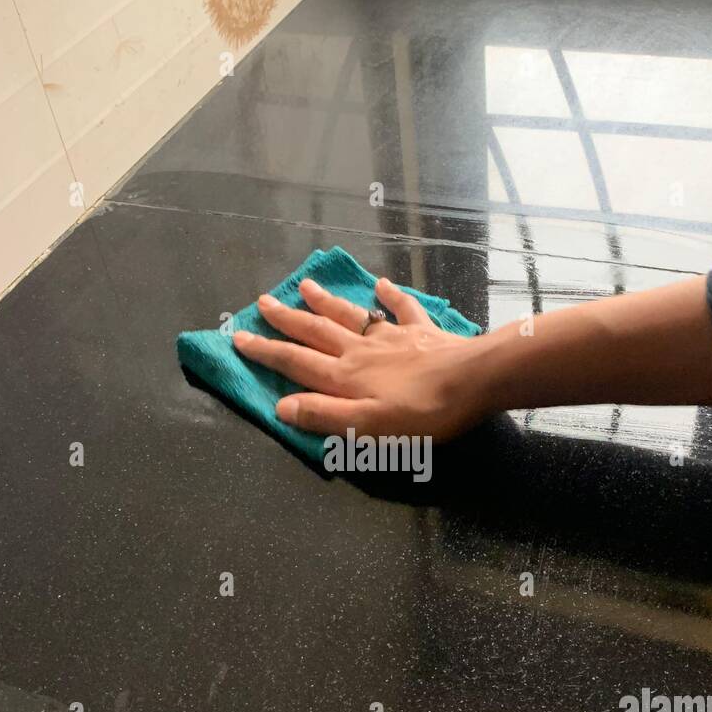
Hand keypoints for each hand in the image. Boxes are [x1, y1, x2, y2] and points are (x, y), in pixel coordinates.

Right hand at [232, 276, 487, 439]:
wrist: (473, 382)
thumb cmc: (421, 414)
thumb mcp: (366, 428)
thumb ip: (324, 416)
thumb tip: (281, 406)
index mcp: (344, 376)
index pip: (295, 362)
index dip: (265, 351)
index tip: (238, 336)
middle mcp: (361, 350)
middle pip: (316, 331)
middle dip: (286, 319)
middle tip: (262, 301)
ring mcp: (391, 336)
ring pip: (350, 315)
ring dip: (326, 301)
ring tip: (304, 285)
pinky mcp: (422, 331)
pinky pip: (402, 308)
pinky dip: (389, 296)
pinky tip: (381, 284)